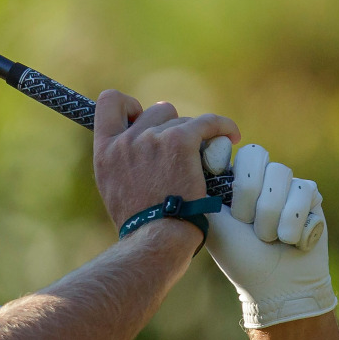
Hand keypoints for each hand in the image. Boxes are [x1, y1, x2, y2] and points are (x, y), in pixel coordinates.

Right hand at [93, 90, 239, 226]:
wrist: (158, 238)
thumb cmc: (142, 225)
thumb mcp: (115, 189)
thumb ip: (121, 162)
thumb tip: (136, 149)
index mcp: (105, 150)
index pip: (110, 101)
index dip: (131, 106)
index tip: (143, 120)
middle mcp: (126, 140)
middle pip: (157, 111)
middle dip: (172, 127)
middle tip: (183, 150)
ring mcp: (152, 138)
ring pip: (184, 120)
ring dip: (195, 137)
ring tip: (204, 158)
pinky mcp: (180, 141)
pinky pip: (208, 122)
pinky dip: (223, 127)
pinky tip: (233, 136)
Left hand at [199, 142, 336, 327]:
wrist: (275, 285)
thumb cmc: (239, 256)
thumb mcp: (213, 223)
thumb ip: (204, 188)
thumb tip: (198, 152)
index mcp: (229, 180)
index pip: (225, 147)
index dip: (222, 158)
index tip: (219, 178)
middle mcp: (258, 176)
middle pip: (255, 155)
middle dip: (249, 193)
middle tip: (246, 222)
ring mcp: (285, 183)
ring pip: (281, 174)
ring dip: (272, 215)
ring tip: (269, 237)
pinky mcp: (310, 194)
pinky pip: (304, 191)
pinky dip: (294, 223)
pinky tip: (292, 240)